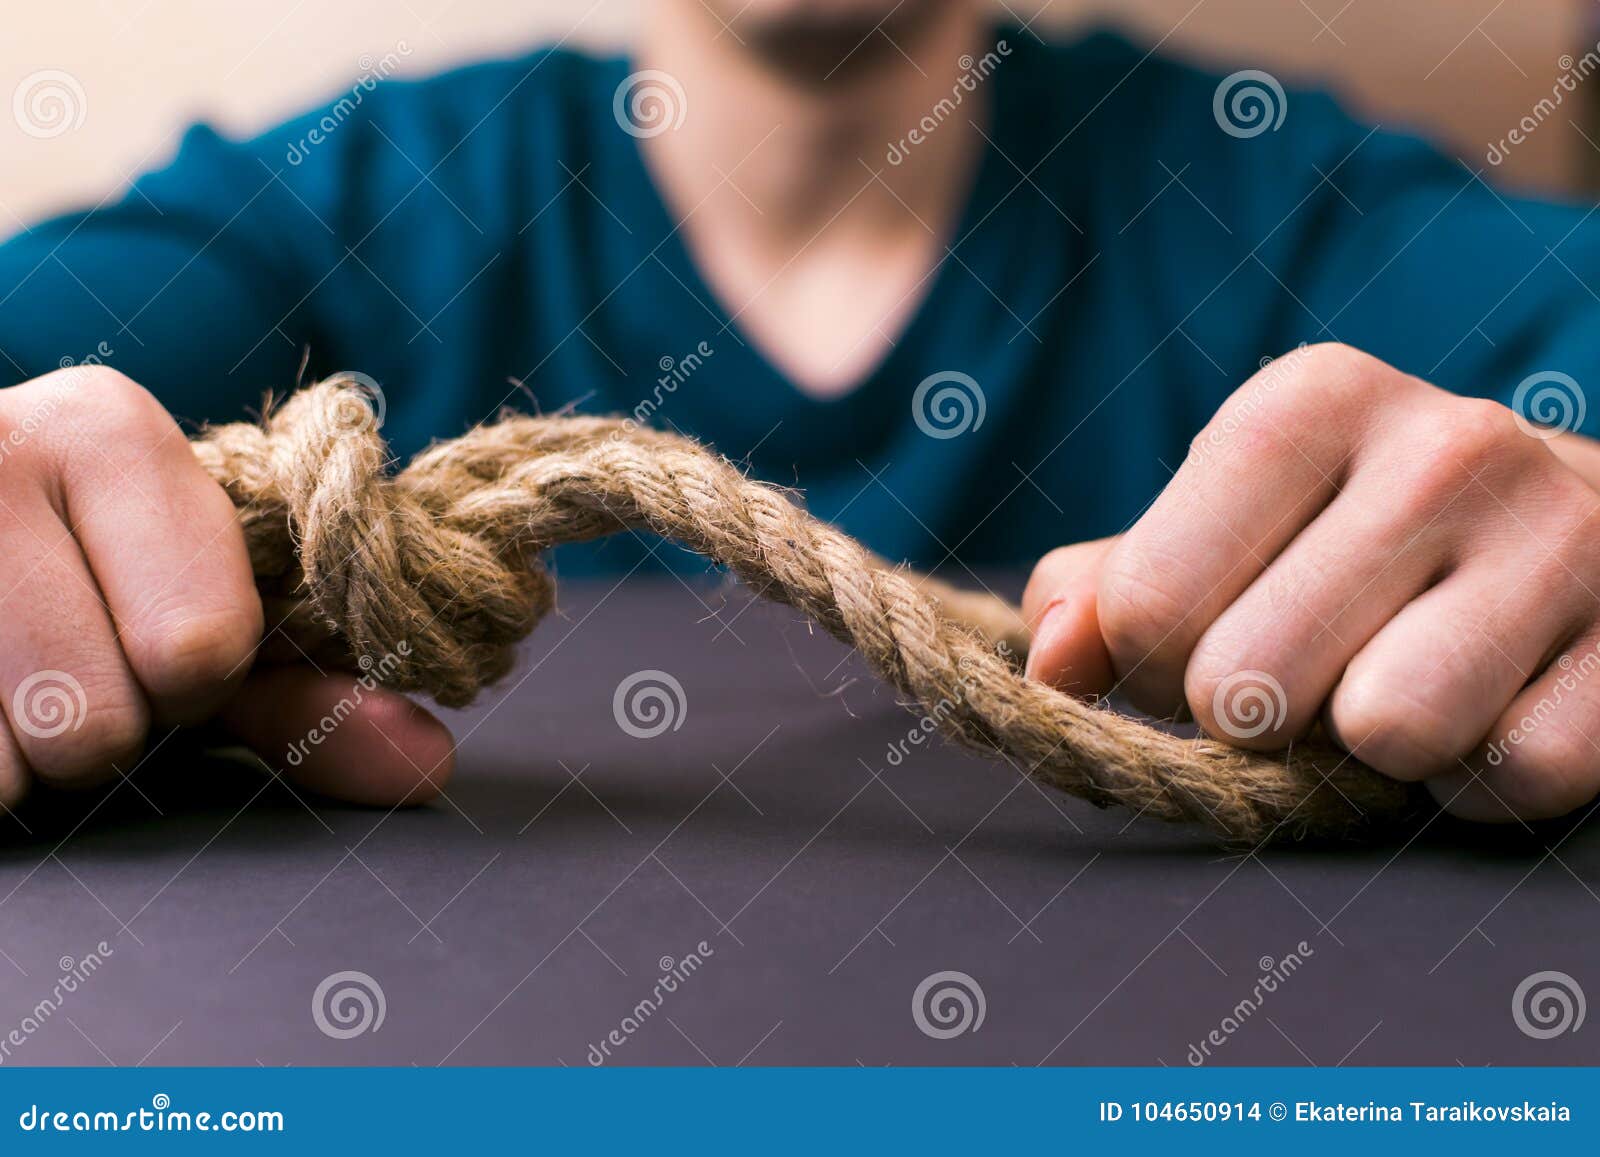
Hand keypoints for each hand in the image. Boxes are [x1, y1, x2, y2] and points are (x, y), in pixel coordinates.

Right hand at [0, 367, 453, 812]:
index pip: (203, 644)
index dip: (191, 681)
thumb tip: (429, 763)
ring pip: (7, 765)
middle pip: (102, 722)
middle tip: (58, 663)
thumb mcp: (189, 614)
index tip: (151, 637)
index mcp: (110, 427)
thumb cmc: (70, 573)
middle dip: (95, 728)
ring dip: (11, 760)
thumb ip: (306, 692)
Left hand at [1023, 343, 1599, 822]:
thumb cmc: (1355, 540)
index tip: (1203, 647)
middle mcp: (1443, 444)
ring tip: (1401, 683)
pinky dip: (1475, 782)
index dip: (1151, 668)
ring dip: (1373, 751)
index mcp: (1307, 402)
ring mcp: (1561, 534)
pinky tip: (1492, 707)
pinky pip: (1505, 778)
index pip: (1146, 604)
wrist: (1579, 532)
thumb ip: (1109, 589)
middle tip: (1310, 676)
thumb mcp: (1223, 532)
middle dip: (1258, 716)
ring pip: (1387, 732)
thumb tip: (1050, 666)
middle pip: (1246, 684)